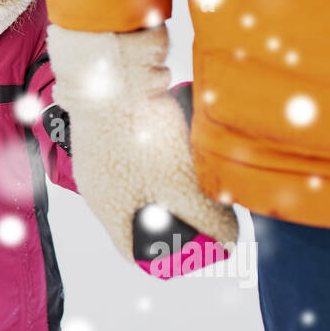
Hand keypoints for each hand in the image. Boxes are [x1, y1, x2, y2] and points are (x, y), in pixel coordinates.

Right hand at [45, 23, 238, 264]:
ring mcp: (103, 154)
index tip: (196, 250)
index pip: (133, 251)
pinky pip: (140, 153)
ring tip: (200, 172)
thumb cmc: (139, 136)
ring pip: (143, 182)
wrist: (114, 73)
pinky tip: (184, 141)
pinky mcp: (111, 127)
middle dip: (177, 216)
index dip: (165, 257)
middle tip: (208, 210)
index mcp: (109, 210)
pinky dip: (162, 153)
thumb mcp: (182, 186)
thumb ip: (207, 219)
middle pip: (141, 215)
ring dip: (172, 182)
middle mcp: (100, 186)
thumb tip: (230, 240)